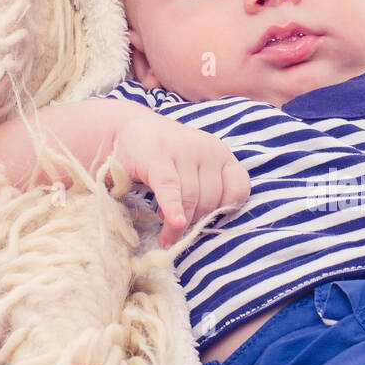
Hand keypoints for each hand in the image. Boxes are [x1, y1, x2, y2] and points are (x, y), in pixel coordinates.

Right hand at [109, 114, 250, 248]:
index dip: (225, 210)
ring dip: (179, 224)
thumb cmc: (165, 157)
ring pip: (190, 198)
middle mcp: (206, 148)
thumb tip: (207, 228)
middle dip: (195, 221)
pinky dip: (173, 208)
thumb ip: (206, 190)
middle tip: (179, 231)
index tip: (207, 220)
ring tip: (167, 236)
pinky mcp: (156, 156)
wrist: (126, 128)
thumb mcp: (193, 168)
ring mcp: (182, 150)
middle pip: (211, 198)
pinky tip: (174, 224)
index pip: (238, 189)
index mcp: (220, 152)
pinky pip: (170, 188)